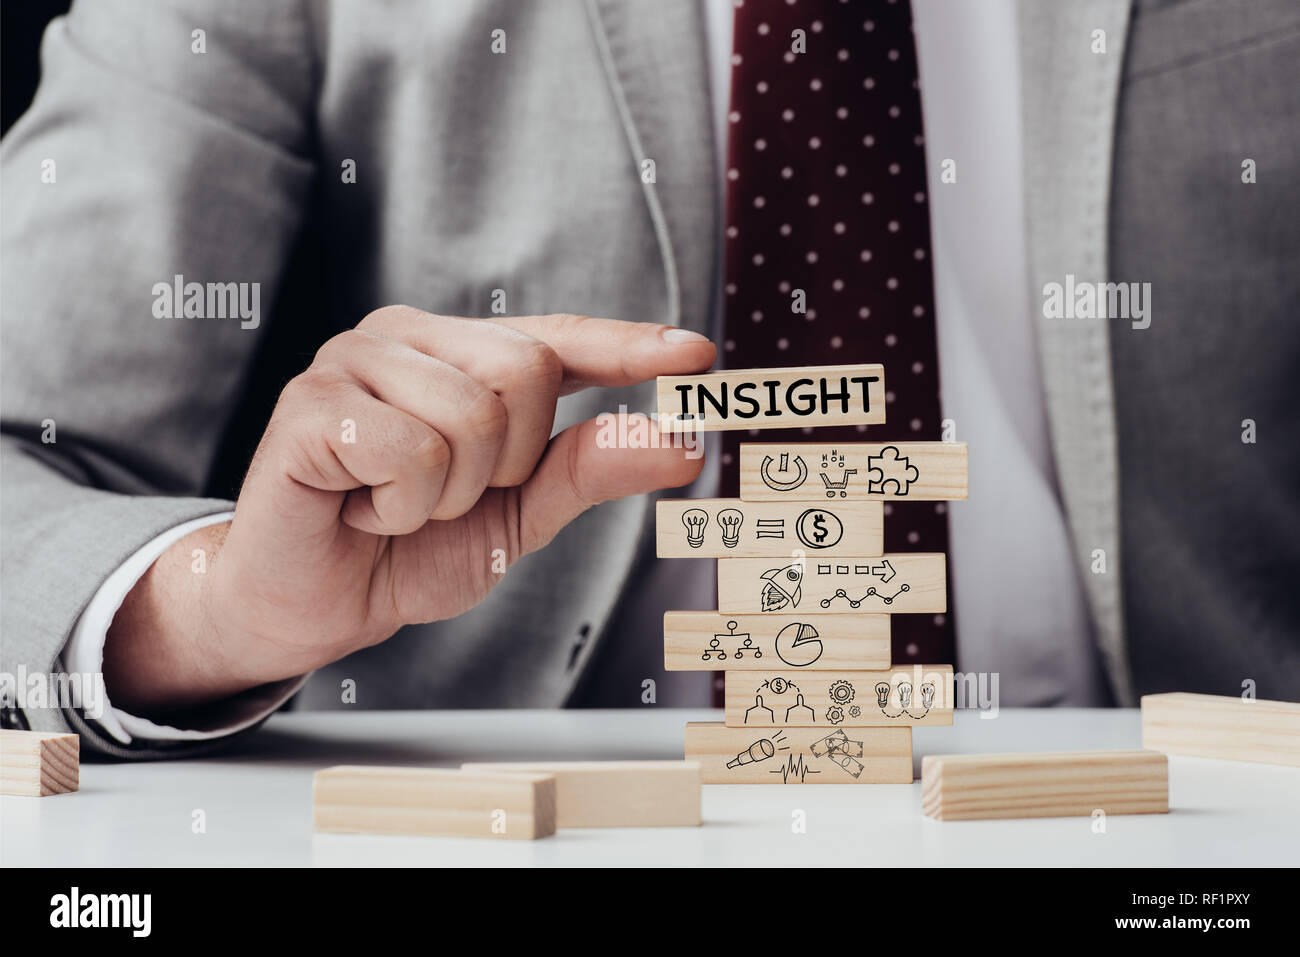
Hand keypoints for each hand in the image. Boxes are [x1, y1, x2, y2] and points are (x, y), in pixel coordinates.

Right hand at [103, 308, 713, 711]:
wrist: (313, 605)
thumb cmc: (406, 549)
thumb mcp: (516, 516)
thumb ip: (586, 469)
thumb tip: (678, 441)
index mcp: (460, 354)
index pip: (558, 337)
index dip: (629, 345)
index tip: (698, 356)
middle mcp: (408, 337)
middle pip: (527, 370)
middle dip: (507, 463)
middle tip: (445, 496)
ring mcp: (354, 360)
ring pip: (473, 417)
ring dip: (449, 494)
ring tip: (396, 505)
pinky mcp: (311, 403)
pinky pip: (412, 451)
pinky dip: (400, 506)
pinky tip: (360, 508)